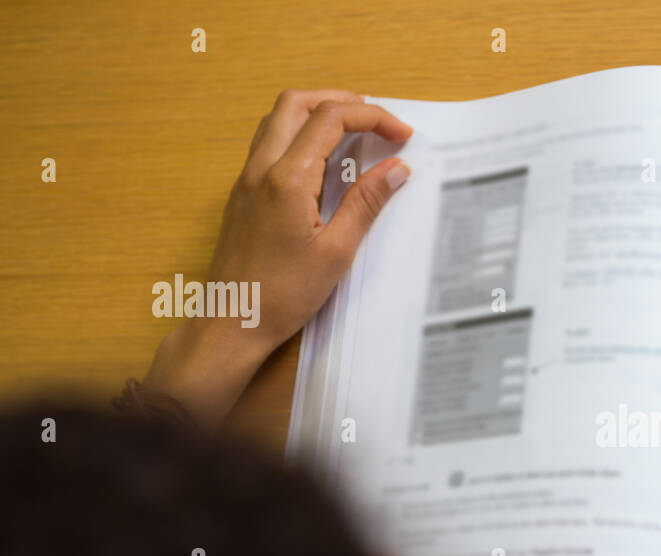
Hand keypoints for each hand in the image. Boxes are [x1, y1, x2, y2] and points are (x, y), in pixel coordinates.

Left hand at [144, 89, 413, 425]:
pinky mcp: (244, 194)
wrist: (232, 323)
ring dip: (317, 114)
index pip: (330, 118)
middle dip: (341, 101)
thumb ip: (365, 204)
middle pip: (298, 103)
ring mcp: (247, 179)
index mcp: (286, 179)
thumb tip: (396, 170)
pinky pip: (270, 144)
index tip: (402, 134)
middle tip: (377, 121)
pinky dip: (300, 136)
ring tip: (354, 133)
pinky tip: (325, 164)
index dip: (372, 117)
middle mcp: (260, 169)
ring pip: (279, 119)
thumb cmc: (281, 296)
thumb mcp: (336, 252)